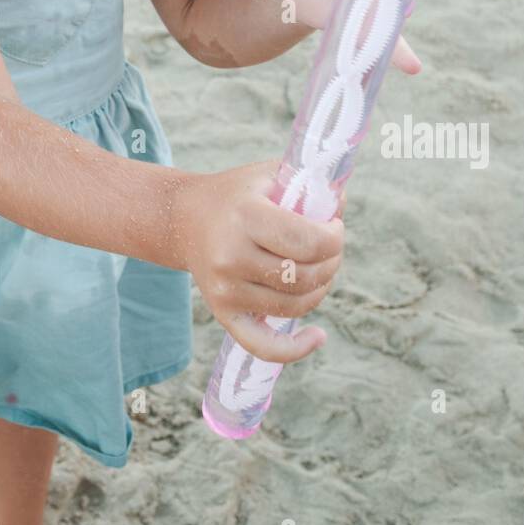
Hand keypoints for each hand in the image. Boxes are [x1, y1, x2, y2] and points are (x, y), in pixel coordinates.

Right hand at [175, 159, 346, 363]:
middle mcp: (231, 256)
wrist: (181, 217)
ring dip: (320, 289)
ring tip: (319, 270)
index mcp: (245, 216)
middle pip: (304, 276)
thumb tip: (342, 208)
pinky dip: (295, 349)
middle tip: (330, 248)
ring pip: (295, 306)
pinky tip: (318, 337)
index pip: (308, 241)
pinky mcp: (223, 313)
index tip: (334, 227)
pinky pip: (264, 346)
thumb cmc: (235, 194)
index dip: (334, 238)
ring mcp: (225, 290)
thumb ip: (308, 185)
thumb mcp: (267, 175)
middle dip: (331, 262)